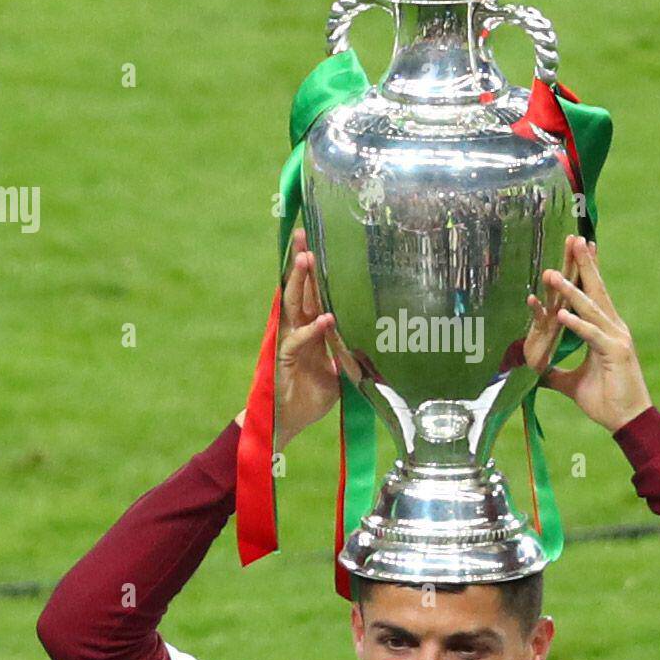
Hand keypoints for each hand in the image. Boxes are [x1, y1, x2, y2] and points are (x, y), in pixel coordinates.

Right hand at [237, 228, 342, 444]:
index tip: (318, 245)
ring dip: (300, 284)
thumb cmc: (311, 397)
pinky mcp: (283, 360)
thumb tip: (375, 344)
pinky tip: (326, 319)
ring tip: (306, 259)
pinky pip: (298, 341)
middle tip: (305, 235)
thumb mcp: (340, 373)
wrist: (288, 423)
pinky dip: (312, 330)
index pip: (312, 294)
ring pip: (293, 307)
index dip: (315, 271)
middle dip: (301, 263)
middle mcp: (296, 330)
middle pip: (299, 290)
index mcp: (309, 330)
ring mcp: (288, 343)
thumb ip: (351, 355)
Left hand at [528, 235, 652, 432]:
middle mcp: (614, 328)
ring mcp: (617, 339)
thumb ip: (555, 373)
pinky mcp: (616, 353)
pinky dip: (576, 324)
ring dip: (570, 291)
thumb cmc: (605, 401)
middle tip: (575, 239)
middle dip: (584, 265)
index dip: (588, 270)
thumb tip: (536, 372)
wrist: (628, 421)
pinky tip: (562, 315)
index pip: (595, 294)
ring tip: (551, 274)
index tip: (581, 246)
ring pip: (591, 309)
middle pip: (597, 290)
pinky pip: (591, 335)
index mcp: (606, 330)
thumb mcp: (572, 384)